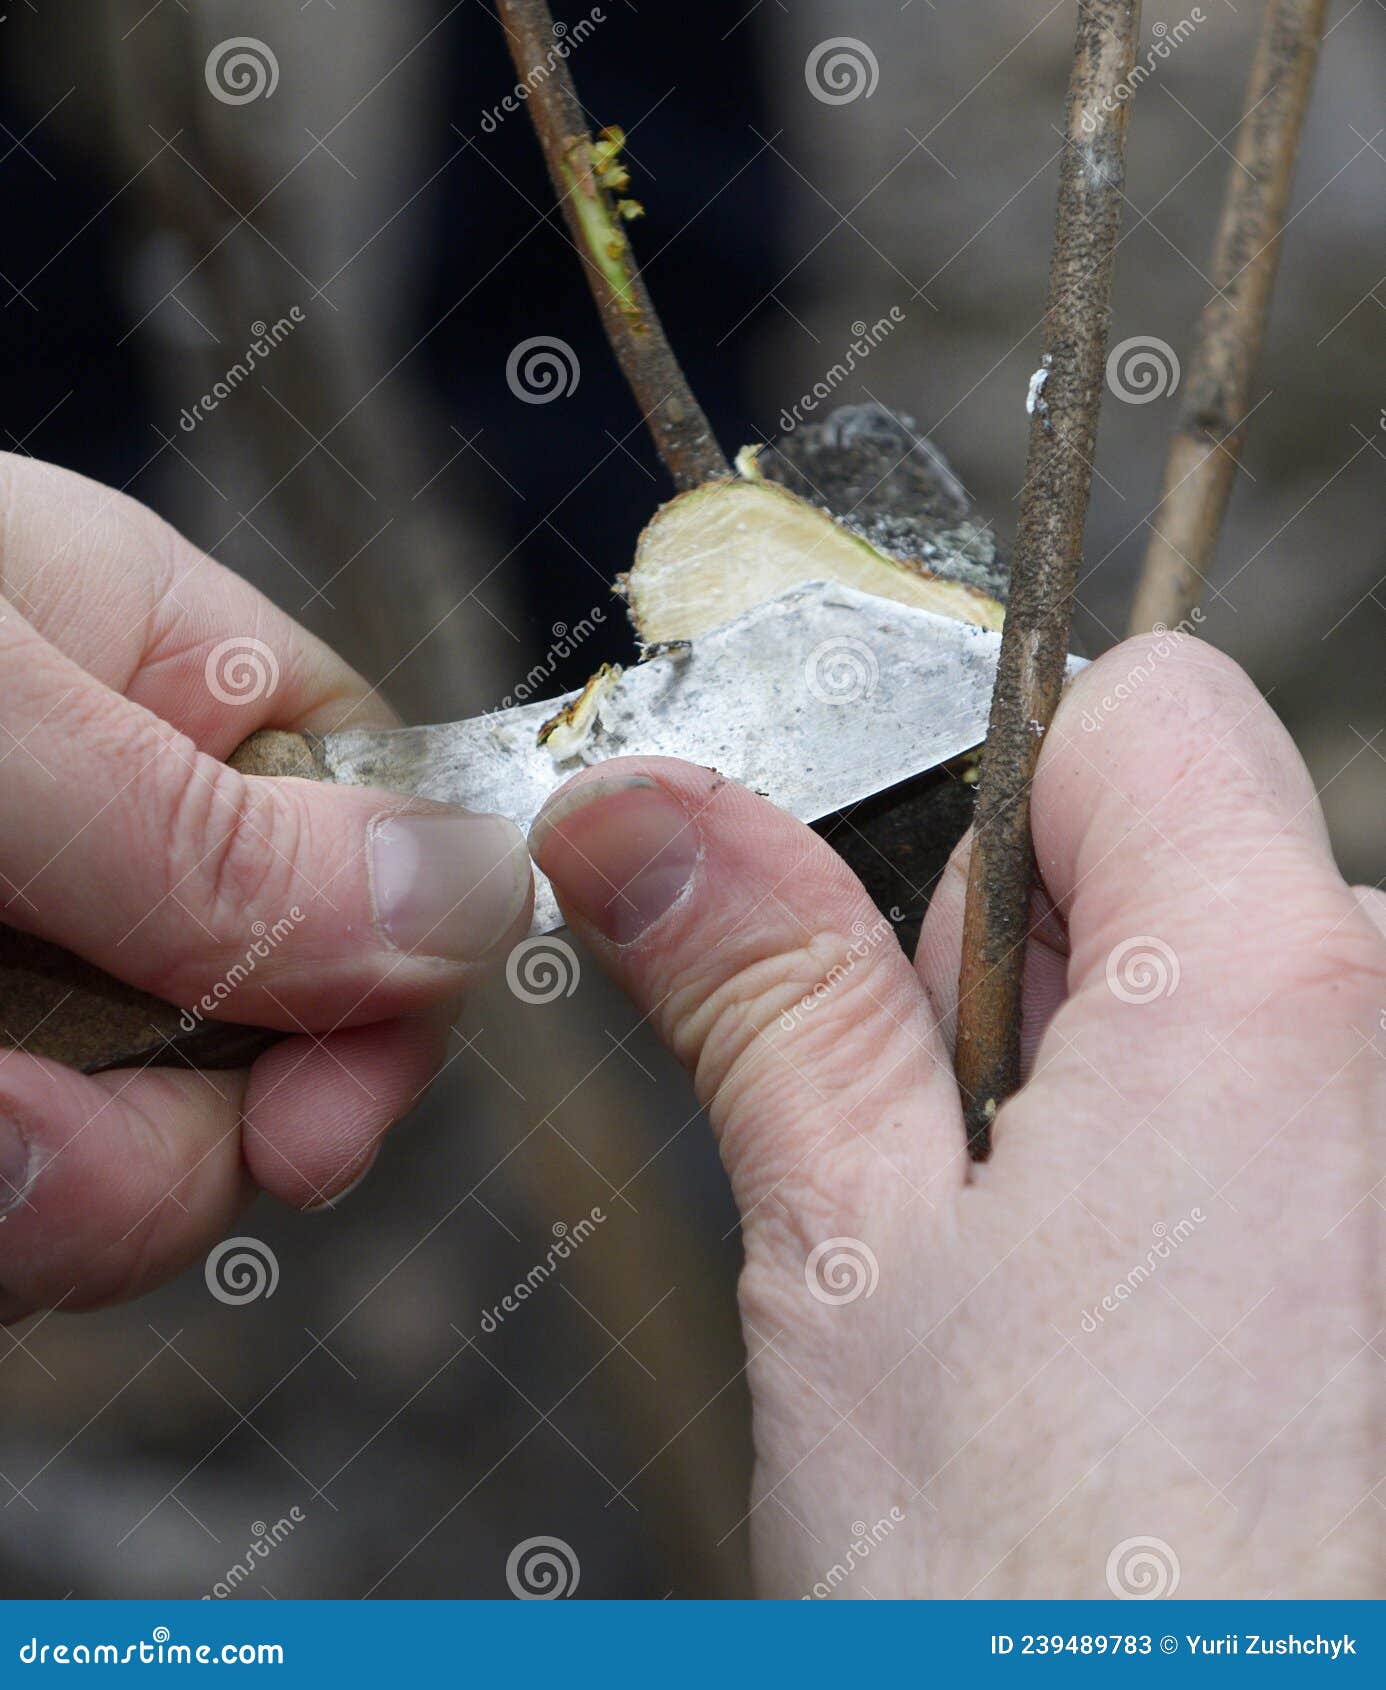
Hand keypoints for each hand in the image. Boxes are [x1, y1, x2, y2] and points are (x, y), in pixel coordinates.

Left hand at [0, 455, 532, 1319]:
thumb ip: (203, 824)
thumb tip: (472, 902)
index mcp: (152, 664)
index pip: (384, 818)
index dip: (394, 976)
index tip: (332, 1108)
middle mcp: (105, 818)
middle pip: (284, 1018)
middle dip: (201, 1127)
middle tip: (54, 1152)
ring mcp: (25, 957)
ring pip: (147, 1138)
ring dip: (69, 1191)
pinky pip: (37, 1193)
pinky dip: (6, 1210)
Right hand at [531, 634, 1383, 1597]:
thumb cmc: (1041, 1615)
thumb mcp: (848, 1256)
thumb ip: (763, 988)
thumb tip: (643, 815)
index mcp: (1272, 987)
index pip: (1145, 705)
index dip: (1003, 796)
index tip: (930, 944)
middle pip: (1194, 861)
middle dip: (1056, 972)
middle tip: (971, 1175)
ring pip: (1254, 998)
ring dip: (1135, 1088)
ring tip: (1063, 1287)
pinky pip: (1324, 1113)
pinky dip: (1229, 1173)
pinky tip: (1160, 1336)